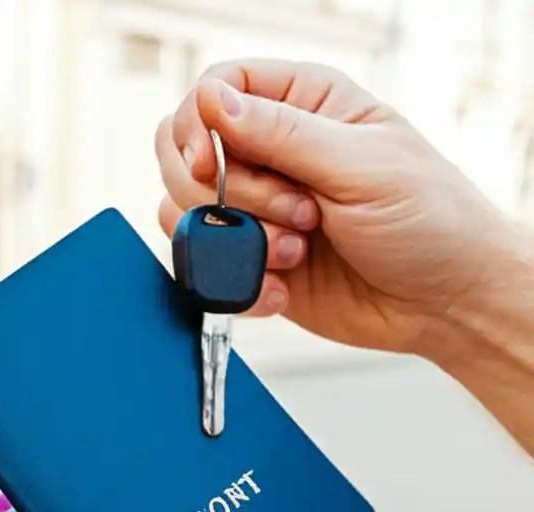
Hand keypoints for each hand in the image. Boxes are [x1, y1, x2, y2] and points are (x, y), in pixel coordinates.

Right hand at [154, 58, 527, 360]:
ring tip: (297, 250)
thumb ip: (281, 133)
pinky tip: (283, 286)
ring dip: (235, 238)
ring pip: (182, 208)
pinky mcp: (247, 257)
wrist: (445, 305)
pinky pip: (202, 262)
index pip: (217, 88)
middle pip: (183, 150)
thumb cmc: (430, 222)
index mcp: (304, 104)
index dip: (199, 123)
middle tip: (293, 212)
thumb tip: (211, 100)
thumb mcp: (360, 165)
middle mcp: (270, 151)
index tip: (212, 162)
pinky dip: (236, 279)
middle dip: (224, 190)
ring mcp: (255, 207)